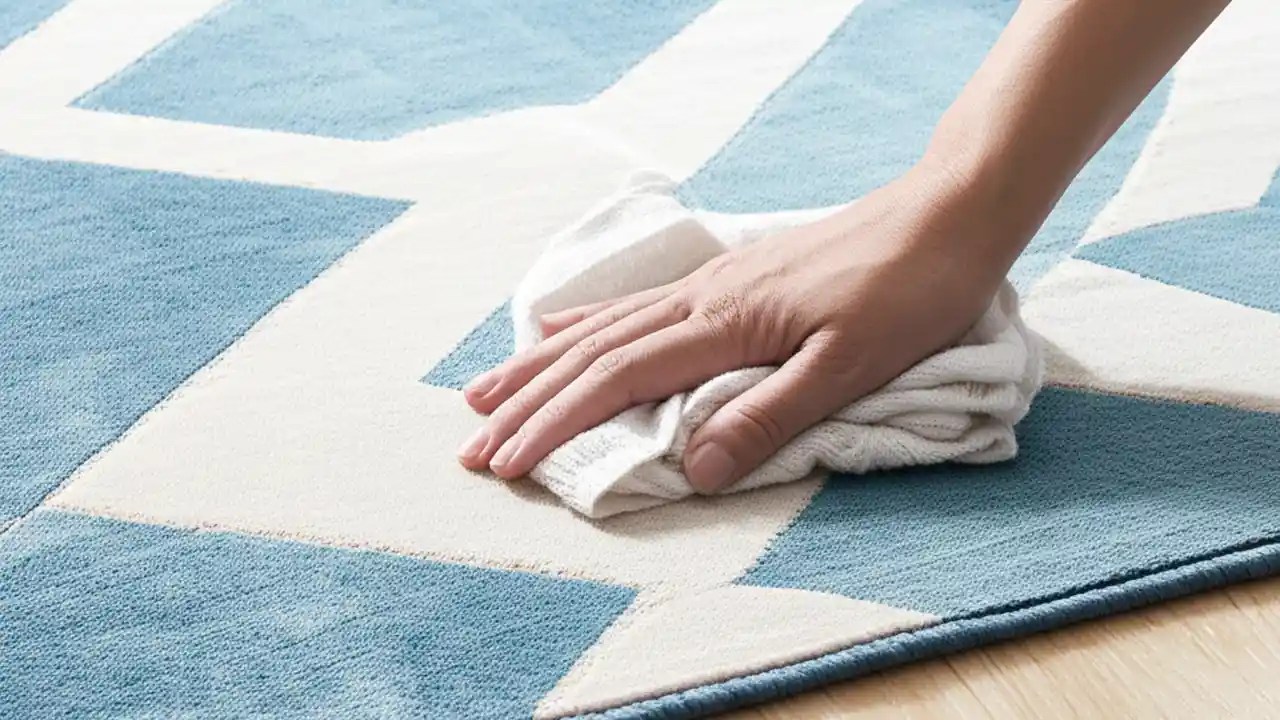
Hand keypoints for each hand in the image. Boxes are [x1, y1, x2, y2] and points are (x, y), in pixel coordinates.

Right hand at [457, 162, 1018, 492]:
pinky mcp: (728, 277)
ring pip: (604, 327)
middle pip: (592, 353)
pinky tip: (560, 327)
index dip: (556, 423)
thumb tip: (695, 470)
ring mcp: (710, 284)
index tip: (507, 462)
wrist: (945, 215)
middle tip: (472, 444)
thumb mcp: (850, 365)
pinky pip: (635, 304)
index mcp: (724, 325)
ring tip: (487, 392)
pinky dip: (586, 322)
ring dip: (540, 364)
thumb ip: (770, 415)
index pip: (618, 380)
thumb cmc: (908, 294)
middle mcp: (701, 300)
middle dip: (528, 402)